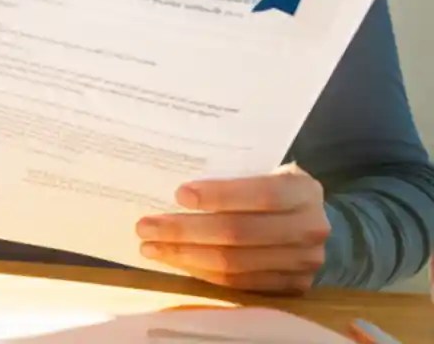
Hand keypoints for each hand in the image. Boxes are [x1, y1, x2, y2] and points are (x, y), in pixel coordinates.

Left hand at [136, 163, 329, 293]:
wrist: (312, 224)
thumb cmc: (274, 189)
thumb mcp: (266, 171)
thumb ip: (233, 174)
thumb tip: (173, 183)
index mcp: (303, 190)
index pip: (261, 194)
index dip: (219, 195)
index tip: (179, 194)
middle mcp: (310, 228)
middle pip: (239, 233)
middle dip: (186, 230)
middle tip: (146, 226)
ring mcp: (303, 263)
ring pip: (234, 263)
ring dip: (185, 256)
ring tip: (151, 247)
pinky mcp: (291, 287)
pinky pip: (237, 283)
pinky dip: (202, 272)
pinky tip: (177, 261)